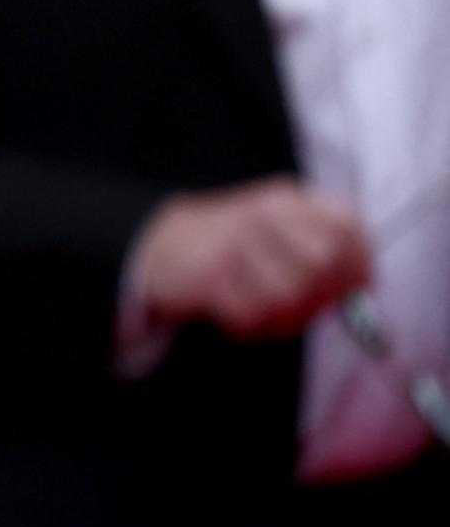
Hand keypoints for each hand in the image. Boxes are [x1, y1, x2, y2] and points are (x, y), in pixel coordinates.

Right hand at [133, 178, 369, 340]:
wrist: (163, 247)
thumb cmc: (237, 249)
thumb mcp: (283, 232)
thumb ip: (329, 251)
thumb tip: (363, 287)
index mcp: (288, 200)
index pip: (347, 228)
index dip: (356, 267)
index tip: (347, 290)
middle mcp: (263, 214)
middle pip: (322, 264)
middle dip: (317, 297)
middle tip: (299, 308)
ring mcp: (234, 241)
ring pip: (288, 295)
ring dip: (280, 317)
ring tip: (262, 311)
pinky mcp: (208, 273)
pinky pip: (251, 314)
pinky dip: (248, 325)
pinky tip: (236, 313)